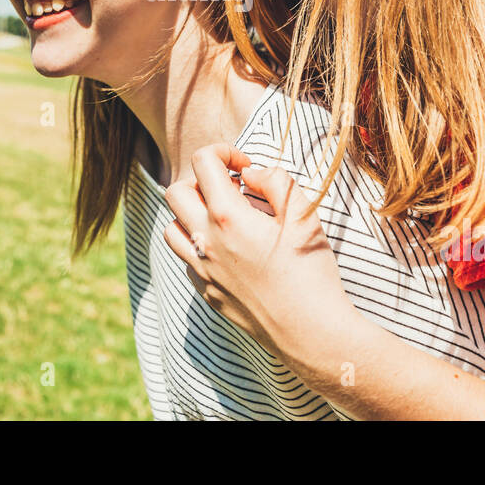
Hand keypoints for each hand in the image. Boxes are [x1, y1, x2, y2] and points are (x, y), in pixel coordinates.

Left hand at [162, 143, 355, 356]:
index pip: (202, 162)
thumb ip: (275, 181)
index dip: (223, 151)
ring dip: (193, 213)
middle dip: (201, 179)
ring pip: (172, 227)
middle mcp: (206, 242)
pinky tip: (230, 249)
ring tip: (226, 217)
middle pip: (176, 191)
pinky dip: (199, 245)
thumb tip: (250, 173)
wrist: (312, 333)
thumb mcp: (304, 215)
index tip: (245, 164)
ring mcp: (202, 271)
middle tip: (233, 188)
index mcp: (228, 218)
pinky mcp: (207, 293)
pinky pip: (187, 259)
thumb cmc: (312, 273)